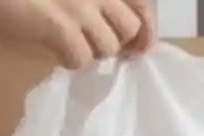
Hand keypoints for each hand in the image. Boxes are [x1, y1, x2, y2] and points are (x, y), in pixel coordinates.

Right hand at [0, 0, 156, 68]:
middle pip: (131, 28)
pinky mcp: (60, 26)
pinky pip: (82, 58)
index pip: (142, 3)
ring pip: (108, 46)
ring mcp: (80, 6)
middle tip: (103, 51)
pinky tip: (57, 53)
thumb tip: (113, 27)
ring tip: (72, 46)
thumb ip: (90, 0)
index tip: (140, 45)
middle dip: (119, 44)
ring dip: (92, 53)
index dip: (147, 27)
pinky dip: (71, 62)